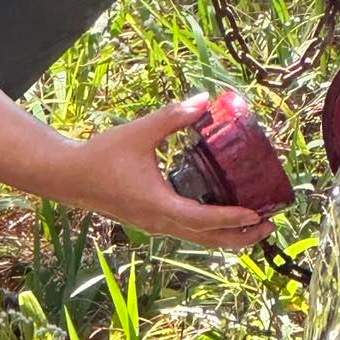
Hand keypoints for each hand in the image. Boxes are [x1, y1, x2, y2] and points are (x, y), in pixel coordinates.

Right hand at [70, 98, 276, 248]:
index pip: (202, 219)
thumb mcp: (139, 132)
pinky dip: (210, 227)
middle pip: (207, 239)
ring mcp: (155, 224)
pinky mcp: (151, 220)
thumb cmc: (102, 156)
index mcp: (158, 205)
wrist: (69, 177)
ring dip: (227, 234)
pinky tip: (222, 211)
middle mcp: (159, 222)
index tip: (257, 215)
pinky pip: (188, 230)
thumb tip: (204, 100)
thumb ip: (172, 116)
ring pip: (198, 238)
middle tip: (270, 226)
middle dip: (241, 236)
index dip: (232, 218)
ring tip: (255, 223)